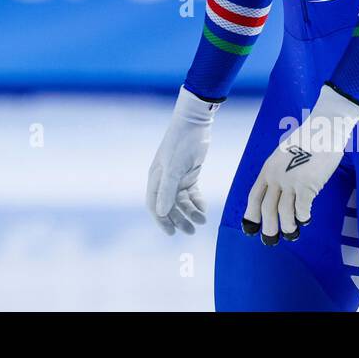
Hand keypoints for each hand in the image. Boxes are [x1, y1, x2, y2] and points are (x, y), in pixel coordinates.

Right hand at [147, 86, 219, 234]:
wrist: (195, 123)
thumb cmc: (181, 143)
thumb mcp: (175, 168)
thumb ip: (167, 191)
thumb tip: (160, 213)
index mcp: (156, 178)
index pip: (154, 205)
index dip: (161, 220)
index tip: (171, 233)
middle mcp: (164, 179)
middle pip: (169, 206)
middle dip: (179, 219)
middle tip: (192, 231)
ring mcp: (177, 177)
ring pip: (182, 201)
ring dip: (191, 212)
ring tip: (202, 221)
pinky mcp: (189, 174)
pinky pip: (192, 193)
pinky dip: (197, 202)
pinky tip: (204, 208)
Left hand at [243, 84, 358, 244]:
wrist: (324, 128)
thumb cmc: (308, 139)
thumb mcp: (284, 154)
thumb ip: (280, 172)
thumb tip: (281, 192)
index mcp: (268, 168)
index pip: (253, 196)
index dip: (250, 214)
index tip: (249, 228)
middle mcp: (275, 176)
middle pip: (266, 209)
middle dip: (267, 228)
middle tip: (269, 241)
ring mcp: (291, 181)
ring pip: (283, 212)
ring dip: (287, 227)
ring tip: (292, 234)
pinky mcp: (307, 184)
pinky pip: (302, 208)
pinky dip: (303, 217)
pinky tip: (306, 219)